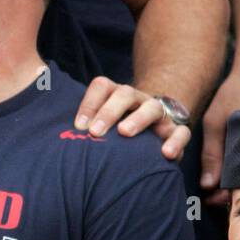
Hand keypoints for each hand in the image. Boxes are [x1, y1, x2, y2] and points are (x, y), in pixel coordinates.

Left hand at [74, 77, 190, 160]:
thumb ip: (83, 128)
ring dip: (138, 119)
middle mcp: (137, 100)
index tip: (78, 126)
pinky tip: (165, 154)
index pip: (102, 86)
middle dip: (109, 111)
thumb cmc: (116, 134)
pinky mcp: (176, 130)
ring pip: (152, 107)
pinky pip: (181, 132)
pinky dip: (175, 141)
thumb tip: (58, 139)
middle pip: (125, 94)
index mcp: (116, 95)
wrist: (152, 134)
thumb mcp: (100, 127)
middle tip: (95, 132)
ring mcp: (158, 113)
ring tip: (124, 133)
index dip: (89, 102)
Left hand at [199, 68, 239, 205]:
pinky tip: (231, 168)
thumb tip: (207, 186)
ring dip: (237, 180)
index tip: (209, 200)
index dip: (223, 194)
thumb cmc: (235, 93)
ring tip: (217, 187)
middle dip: (230, 190)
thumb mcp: (216, 123)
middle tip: (211, 198)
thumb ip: (212, 154)